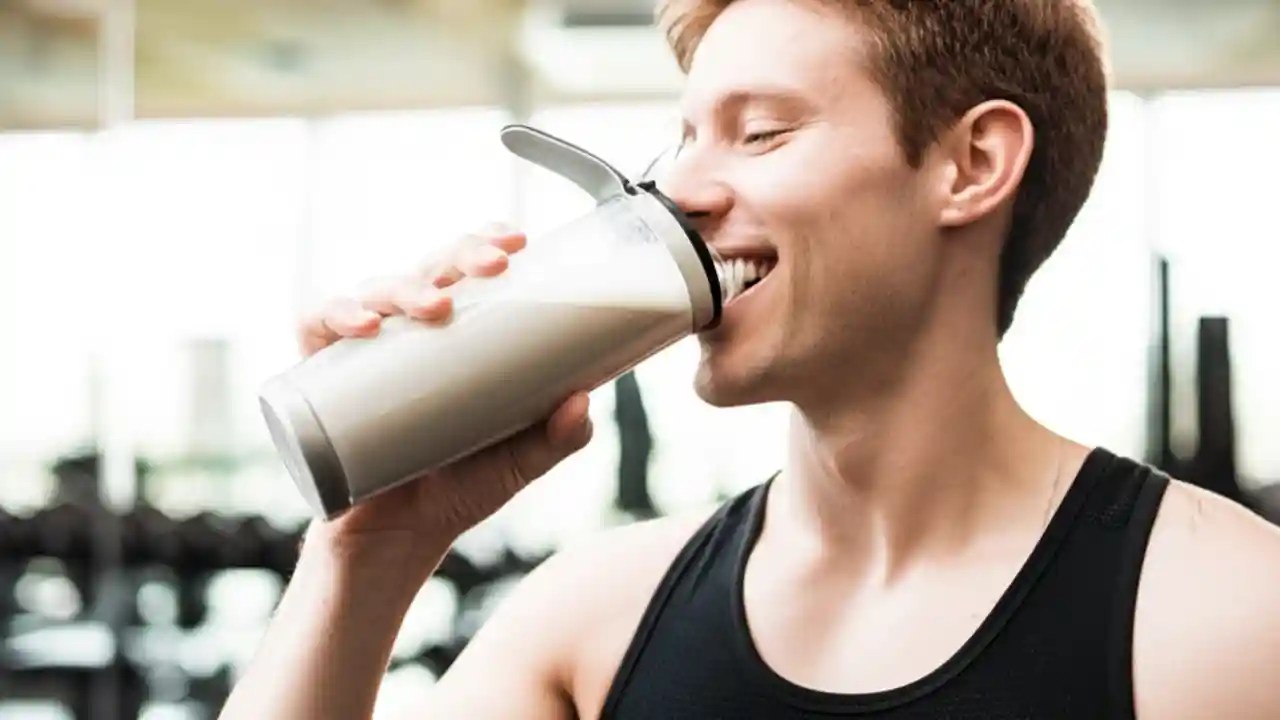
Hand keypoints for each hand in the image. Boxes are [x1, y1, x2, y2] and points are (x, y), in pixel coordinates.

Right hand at [295, 223, 593, 552]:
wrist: (399, 541)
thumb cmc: (460, 488)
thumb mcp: (521, 462)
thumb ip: (559, 437)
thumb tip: (583, 399)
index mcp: (456, 336)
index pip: (467, 270)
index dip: (486, 243)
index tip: (517, 240)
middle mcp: (409, 333)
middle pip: (429, 268)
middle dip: (459, 255)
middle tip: (492, 269)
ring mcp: (365, 352)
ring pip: (377, 290)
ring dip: (405, 286)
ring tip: (433, 307)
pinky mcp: (320, 377)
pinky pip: (315, 326)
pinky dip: (334, 314)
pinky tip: (363, 327)